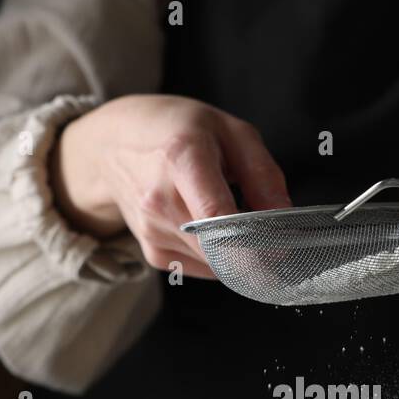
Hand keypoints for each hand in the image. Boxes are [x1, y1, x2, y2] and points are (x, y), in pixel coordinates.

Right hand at [49, 94, 291, 276]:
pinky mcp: (154, 254)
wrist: (113, 144)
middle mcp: (160, 201)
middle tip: (273, 235)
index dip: (255, 242)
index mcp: (181, 159)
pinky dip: (219, 256)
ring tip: (233, 216)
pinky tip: (210, 227)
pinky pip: (203, 267)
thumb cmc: (177, 130)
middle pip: (221, 248)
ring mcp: (153, 231)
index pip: (217, 217)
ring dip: (237, 252)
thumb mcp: (231, 132)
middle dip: (256, 251)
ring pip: (217, 263)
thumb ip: (264, 175)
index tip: (283, 249)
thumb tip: (285, 218)